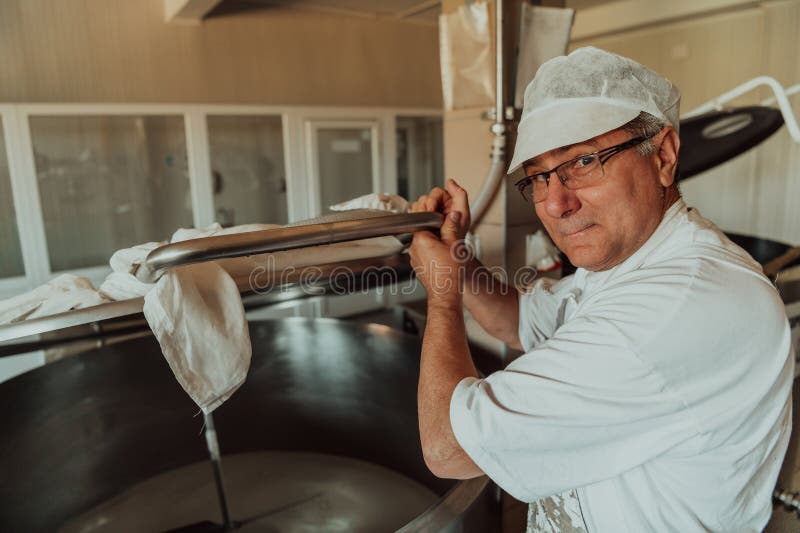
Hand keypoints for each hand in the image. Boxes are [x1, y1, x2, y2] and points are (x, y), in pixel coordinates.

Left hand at [408, 180, 471, 307]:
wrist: (445, 294)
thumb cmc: (448, 275)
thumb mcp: (454, 244)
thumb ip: (452, 226)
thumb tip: (452, 214)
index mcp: (420, 239)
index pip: (420, 215)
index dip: (429, 208)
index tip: (436, 205)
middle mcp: (413, 247)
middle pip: (420, 226)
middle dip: (432, 222)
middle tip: (444, 223)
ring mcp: (414, 256)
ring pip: (422, 238)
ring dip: (432, 234)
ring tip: (446, 240)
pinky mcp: (419, 264)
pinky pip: (423, 249)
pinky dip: (431, 246)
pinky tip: (443, 252)